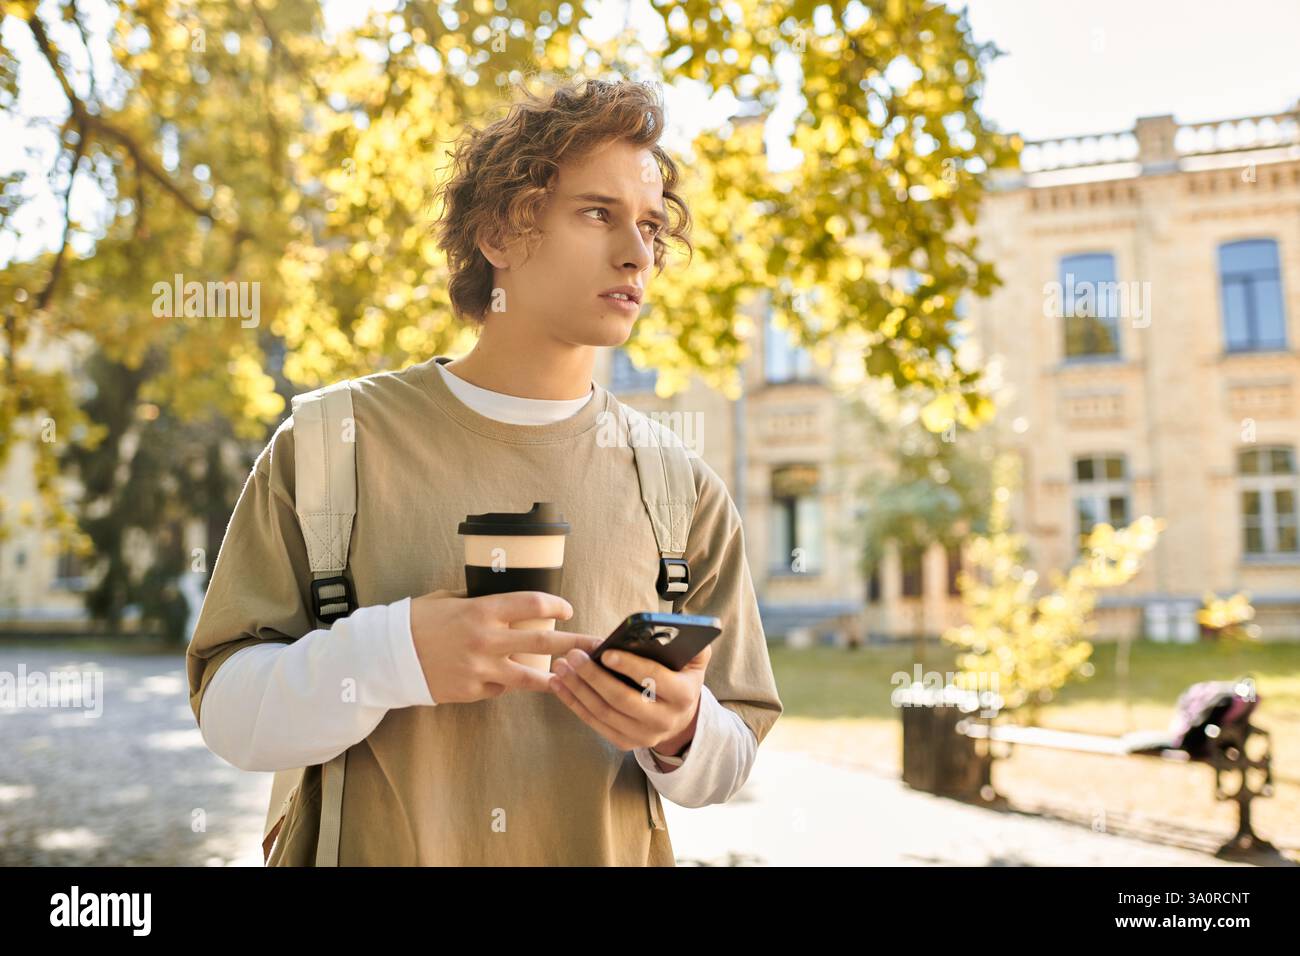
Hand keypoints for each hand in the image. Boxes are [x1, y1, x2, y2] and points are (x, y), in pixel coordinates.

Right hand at [409, 589, 587, 703]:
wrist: (386, 656)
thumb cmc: (417, 620)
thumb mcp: (449, 600)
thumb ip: (479, 602)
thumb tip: (506, 606)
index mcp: (482, 610)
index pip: (531, 604)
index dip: (555, 605)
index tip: (567, 609)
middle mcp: (486, 640)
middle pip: (544, 641)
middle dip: (577, 643)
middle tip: (599, 645)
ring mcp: (481, 670)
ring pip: (530, 676)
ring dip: (555, 675)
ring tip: (575, 676)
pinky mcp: (472, 692)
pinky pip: (500, 689)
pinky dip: (506, 684)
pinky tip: (506, 678)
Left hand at [548, 638, 711, 755]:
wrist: (680, 717)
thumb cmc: (680, 676)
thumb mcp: (694, 658)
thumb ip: (688, 640)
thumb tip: (666, 625)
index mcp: (684, 695)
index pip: (655, 679)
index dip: (630, 666)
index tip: (606, 652)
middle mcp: (665, 720)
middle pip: (622, 699)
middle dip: (594, 676)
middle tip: (573, 655)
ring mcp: (644, 736)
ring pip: (604, 712)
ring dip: (578, 689)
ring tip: (561, 666)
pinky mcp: (626, 743)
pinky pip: (595, 723)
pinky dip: (574, 703)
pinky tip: (559, 684)